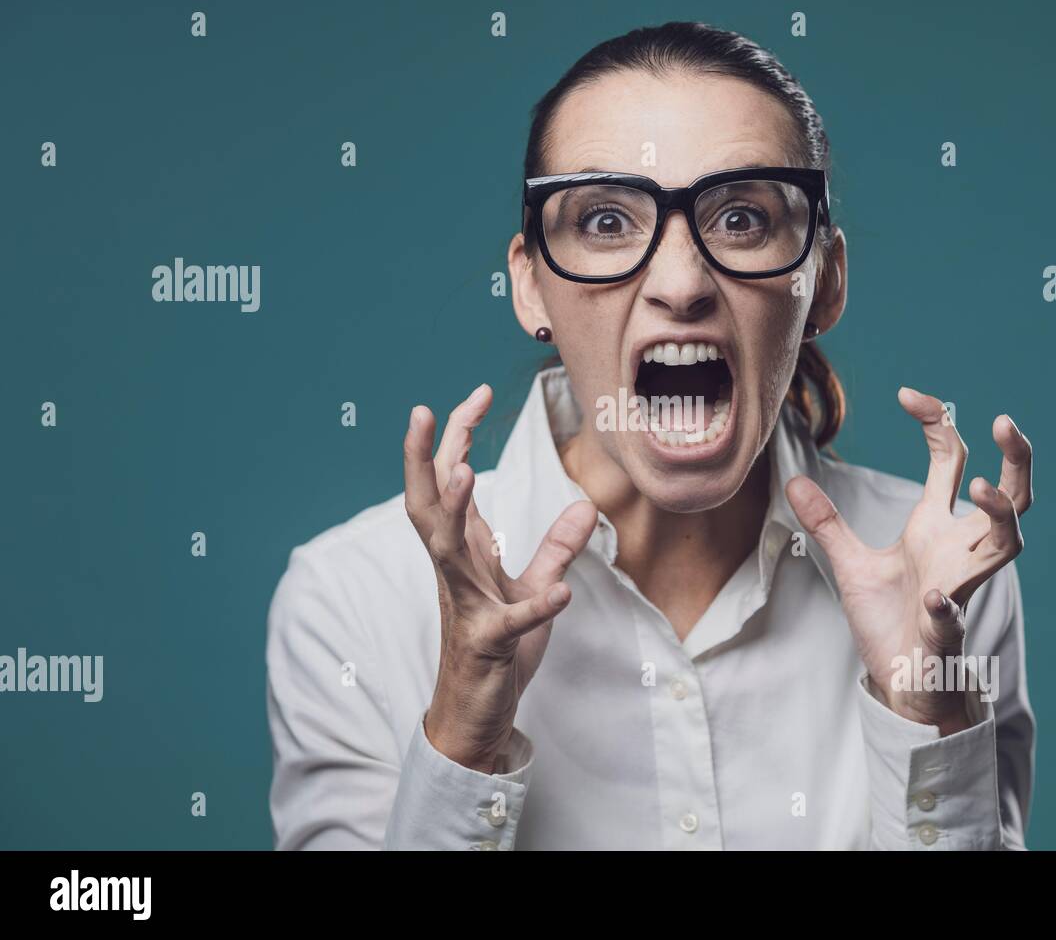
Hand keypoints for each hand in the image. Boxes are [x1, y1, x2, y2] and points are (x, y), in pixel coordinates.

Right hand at [404, 383, 596, 772]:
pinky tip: (562, 593)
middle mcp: (456, 570)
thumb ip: (557, 547)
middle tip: (423, 411)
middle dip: (421, 458)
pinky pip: (509, 622)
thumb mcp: (533, 587)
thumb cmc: (498, 649)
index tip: (477, 391)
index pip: (450, 482)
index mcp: (465, 552)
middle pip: (426, 505)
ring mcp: (466, 605)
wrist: (478, 713)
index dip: (458, 436)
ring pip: (447, 552)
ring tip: (465, 473)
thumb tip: (584, 504)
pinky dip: (534, 607)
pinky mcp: (487, 643)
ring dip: (454, 513)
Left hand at [786, 387, 1032, 734]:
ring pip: (1006, 544)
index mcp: (935, 527)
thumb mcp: (851, 564)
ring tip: (981, 487)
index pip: (951, 461)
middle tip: (1005, 423)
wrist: (899, 678)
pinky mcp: (943, 630)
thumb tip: (794, 482)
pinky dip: (944, 607)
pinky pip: (952, 614)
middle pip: (1010, 495)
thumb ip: (828, 523)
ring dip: (999, 515)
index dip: (938, 423)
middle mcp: (958, 549)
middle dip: (1015, 459)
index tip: (909, 396)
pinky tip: (932, 598)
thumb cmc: (889, 619)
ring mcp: (958, 586)